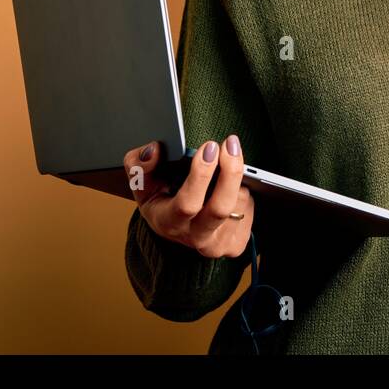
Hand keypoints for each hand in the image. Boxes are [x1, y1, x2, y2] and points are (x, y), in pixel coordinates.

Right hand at [122, 137, 253, 259]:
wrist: (177, 230)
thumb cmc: (161, 201)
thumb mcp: (141, 184)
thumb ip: (139, 165)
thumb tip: (154, 150)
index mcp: (169, 223)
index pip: (187, 203)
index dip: (200, 174)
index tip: (210, 147)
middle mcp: (195, 238)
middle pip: (220, 207)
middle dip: (230, 172)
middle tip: (229, 144)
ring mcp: (217, 244)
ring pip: (238, 202)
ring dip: (236, 179)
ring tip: (226, 167)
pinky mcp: (236, 244)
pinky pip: (249, 208)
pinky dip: (244, 191)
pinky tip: (232, 187)